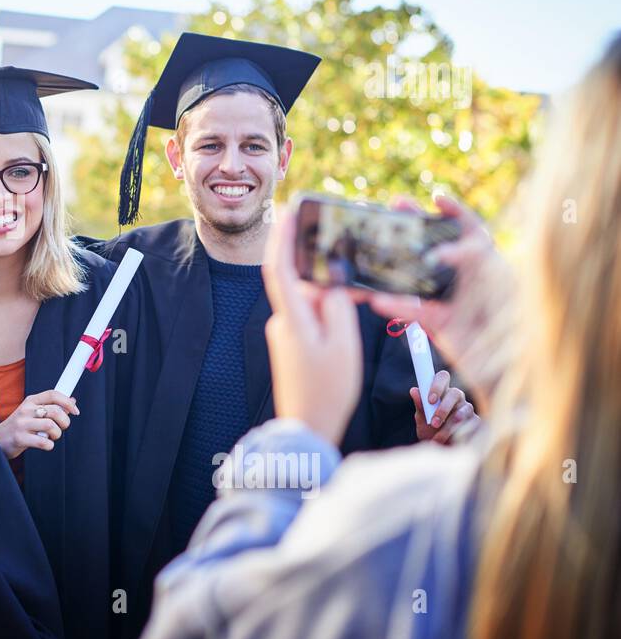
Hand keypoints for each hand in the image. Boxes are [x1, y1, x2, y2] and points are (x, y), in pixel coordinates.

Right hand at [0, 391, 77, 459]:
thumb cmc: (19, 426)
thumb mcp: (32, 412)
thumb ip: (50, 407)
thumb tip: (72, 402)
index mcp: (30, 401)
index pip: (53, 394)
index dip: (67, 402)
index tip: (75, 411)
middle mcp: (26, 410)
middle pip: (55, 411)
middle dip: (65, 422)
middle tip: (61, 428)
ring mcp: (22, 424)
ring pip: (51, 426)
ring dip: (56, 434)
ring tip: (50, 437)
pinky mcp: (20, 438)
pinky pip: (44, 443)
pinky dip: (49, 445)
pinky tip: (44, 444)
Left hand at [262, 208, 362, 446]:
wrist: (307, 428)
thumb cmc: (327, 390)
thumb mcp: (344, 345)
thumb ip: (340, 308)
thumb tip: (333, 285)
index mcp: (292, 319)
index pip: (279, 268)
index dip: (282, 237)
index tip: (287, 210)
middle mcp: (282, 322)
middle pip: (299, 281)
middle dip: (317, 266)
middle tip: (339, 251)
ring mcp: (285, 334)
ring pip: (309, 301)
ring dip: (330, 295)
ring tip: (358, 297)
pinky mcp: (292, 344)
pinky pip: (310, 316)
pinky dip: (328, 311)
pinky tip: (348, 320)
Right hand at [358, 195, 506, 410]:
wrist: (516, 367)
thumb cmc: (517, 321)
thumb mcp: (499, 279)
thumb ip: (473, 259)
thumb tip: (439, 252)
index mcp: (487, 263)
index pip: (470, 229)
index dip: (454, 212)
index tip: (435, 199)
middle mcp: (466, 277)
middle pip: (436, 244)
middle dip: (414, 224)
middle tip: (394, 207)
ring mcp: (450, 299)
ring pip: (417, 275)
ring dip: (395, 260)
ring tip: (373, 244)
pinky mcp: (439, 322)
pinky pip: (413, 311)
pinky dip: (395, 306)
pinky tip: (377, 300)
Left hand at [413, 369, 478, 444]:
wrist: (440, 451)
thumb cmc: (430, 431)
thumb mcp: (422, 420)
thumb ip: (420, 406)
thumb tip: (414, 390)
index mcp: (442, 392)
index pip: (443, 377)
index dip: (437, 385)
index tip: (430, 400)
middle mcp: (457, 397)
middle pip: (455, 393)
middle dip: (443, 409)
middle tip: (433, 423)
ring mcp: (468, 409)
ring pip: (462, 413)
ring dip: (448, 427)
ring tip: (437, 438)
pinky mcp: (476, 422)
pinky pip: (471, 425)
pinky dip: (458, 435)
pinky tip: (451, 442)